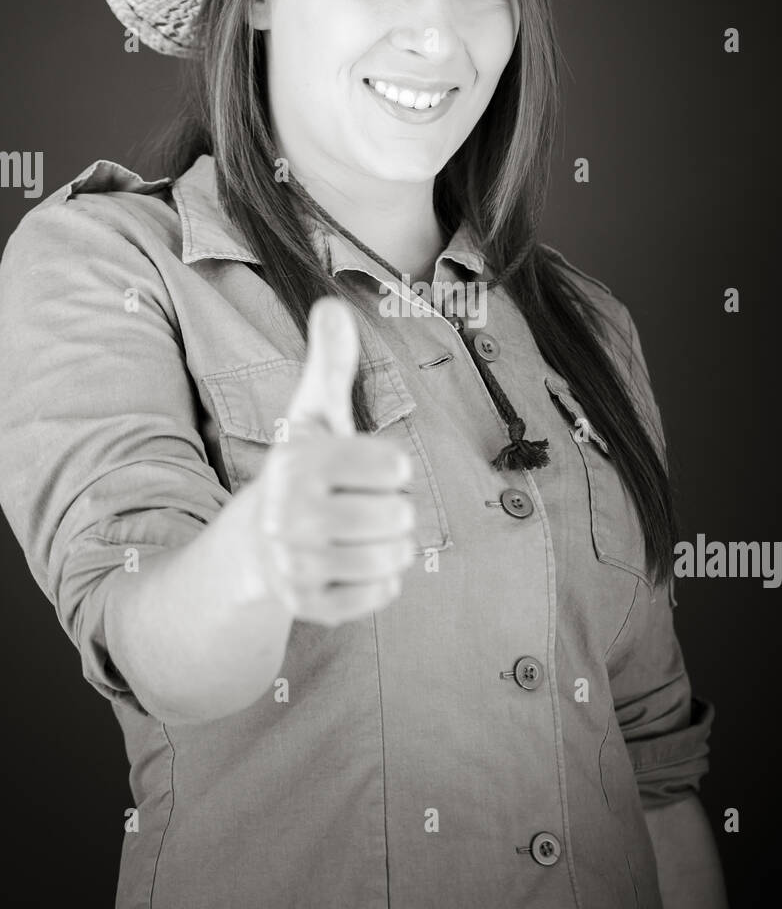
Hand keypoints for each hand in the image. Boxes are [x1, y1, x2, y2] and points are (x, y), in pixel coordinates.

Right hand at [249, 296, 415, 625]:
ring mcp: (296, 565)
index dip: (389, 468)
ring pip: (394, 559)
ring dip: (390, 547)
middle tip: (359, 507)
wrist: (254, 542)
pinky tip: (352, 564)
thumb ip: (331, 364)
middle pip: (400, 517)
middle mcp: (290, 516)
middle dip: (392, 510)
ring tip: (360, 535)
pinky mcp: (307, 606)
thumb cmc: (303, 471)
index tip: (361, 470)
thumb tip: (333, 303)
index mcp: (299, 464)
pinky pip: (380, 596)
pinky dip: (378, 582)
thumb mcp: (314, 416)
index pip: (396, 468)